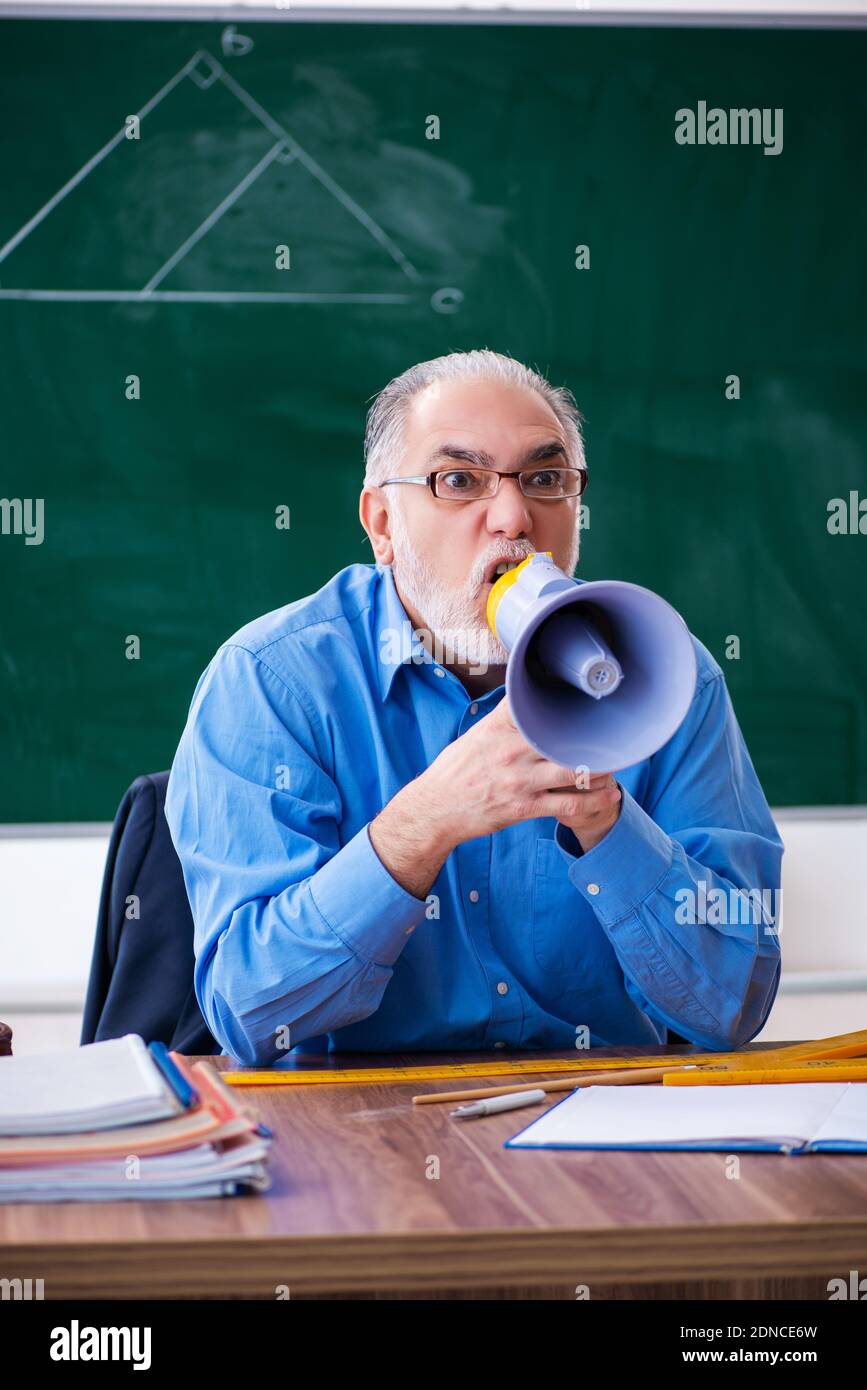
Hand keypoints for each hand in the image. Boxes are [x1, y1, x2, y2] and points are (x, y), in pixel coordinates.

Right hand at [421, 697, 619, 852]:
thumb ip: (504, 721)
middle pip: (566, 740)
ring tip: (617, 764)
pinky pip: (568, 804)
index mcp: (500, 728)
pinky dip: (593, 800)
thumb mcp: (475, 736)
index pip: (538, 707)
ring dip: (601, 769)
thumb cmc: (455, 771)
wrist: (436, 808)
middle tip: (615, 736)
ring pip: (574, 772)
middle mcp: (512, 751)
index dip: (568, 703)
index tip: (590, 701)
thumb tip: (523, 701)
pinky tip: (609, 795)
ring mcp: (520, 780)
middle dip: (594, 739)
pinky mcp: (524, 807)